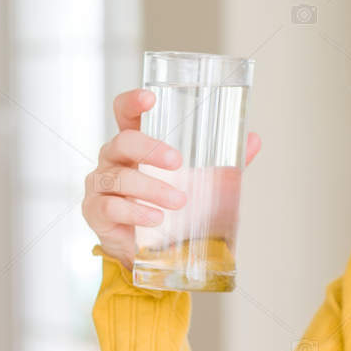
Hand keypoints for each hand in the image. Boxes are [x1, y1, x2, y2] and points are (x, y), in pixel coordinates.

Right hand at [83, 88, 262, 269]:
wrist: (153, 253)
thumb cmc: (171, 210)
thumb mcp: (201, 184)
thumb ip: (226, 164)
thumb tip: (253, 140)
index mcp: (135, 146)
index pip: (125, 113)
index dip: (133, 101)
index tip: (151, 97)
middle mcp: (114, 159)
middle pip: (122, 141)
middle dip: (150, 149)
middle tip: (178, 162)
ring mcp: (101, 185)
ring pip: (120, 177)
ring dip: (151, 188)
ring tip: (178, 201)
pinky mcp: (96, 212)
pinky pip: (110, 206)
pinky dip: (136, 212)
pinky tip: (155, 218)